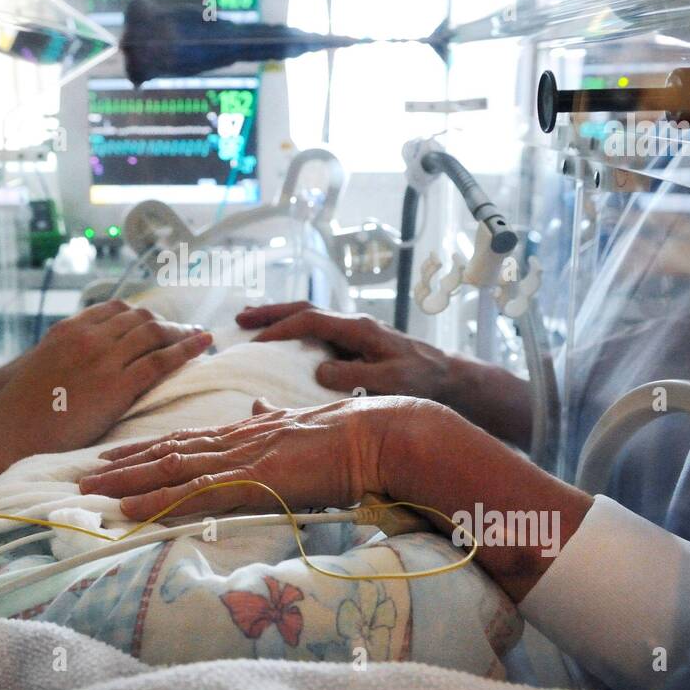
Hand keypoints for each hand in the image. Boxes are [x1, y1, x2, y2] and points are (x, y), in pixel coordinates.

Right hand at [0, 300, 212, 460]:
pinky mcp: (116, 385)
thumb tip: (91, 363)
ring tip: (199, 339)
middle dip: (167, 323)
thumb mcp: (42, 367)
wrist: (6, 437)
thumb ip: (69, 356)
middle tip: (185, 332)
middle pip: (140, 317)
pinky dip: (187, 348)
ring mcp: (103, 359)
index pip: (116, 309)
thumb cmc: (19, 413)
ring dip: (181, 333)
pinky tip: (204, 345)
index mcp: (68, 330)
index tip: (157, 324)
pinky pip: (161, 360)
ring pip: (154, 333)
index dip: (143, 315)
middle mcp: (88, 337)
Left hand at [79, 396, 412, 520]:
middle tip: (84, 472)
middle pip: (166, 451)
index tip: (116, 454)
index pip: (185, 438)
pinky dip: (156, 501)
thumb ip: (270, 416)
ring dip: (127, 480)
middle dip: (123, 462)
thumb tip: (254, 405)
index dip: (146, 447)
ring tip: (91, 489)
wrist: (373, 435)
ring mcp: (239, 459)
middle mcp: (233, 440)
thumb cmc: (346, 435)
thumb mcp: (297, 422)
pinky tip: (129, 509)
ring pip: (169, 469)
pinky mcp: (250, 480)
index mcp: (244, 430)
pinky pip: (192, 493)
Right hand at [238, 301, 533, 448]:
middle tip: (239, 318)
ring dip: (280, 317)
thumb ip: (353, 375)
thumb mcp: (390, 381)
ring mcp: (355, 332)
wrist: (450, 378)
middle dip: (271, 312)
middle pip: (305, 309)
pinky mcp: (357, 343)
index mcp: (358, 328)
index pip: (310, 320)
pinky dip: (295, 330)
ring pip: (310, 316)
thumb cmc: (423, 380)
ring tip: (251, 322)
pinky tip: (284, 341)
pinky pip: (318, 331)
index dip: (281, 328)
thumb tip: (317, 370)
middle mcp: (354, 324)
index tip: (256, 340)